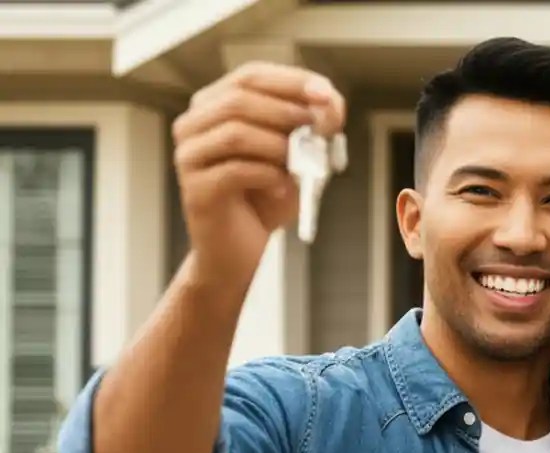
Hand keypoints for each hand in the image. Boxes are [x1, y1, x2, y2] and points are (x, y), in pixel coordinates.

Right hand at [171, 61, 345, 282]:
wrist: (240, 251)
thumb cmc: (266, 199)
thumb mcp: (298, 157)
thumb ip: (314, 129)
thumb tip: (332, 103)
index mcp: (215, 106)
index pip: (250, 75)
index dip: (290, 81)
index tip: (326, 93)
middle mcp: (194, 125)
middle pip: (239, 99)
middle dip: (287, 111)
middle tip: (318, 128)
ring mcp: (189, 156)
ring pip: (235, 132)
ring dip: (278, 145)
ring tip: (299, 164)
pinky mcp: (196, 189)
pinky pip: (234, 170)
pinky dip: (268, 175)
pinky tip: (282, 187)